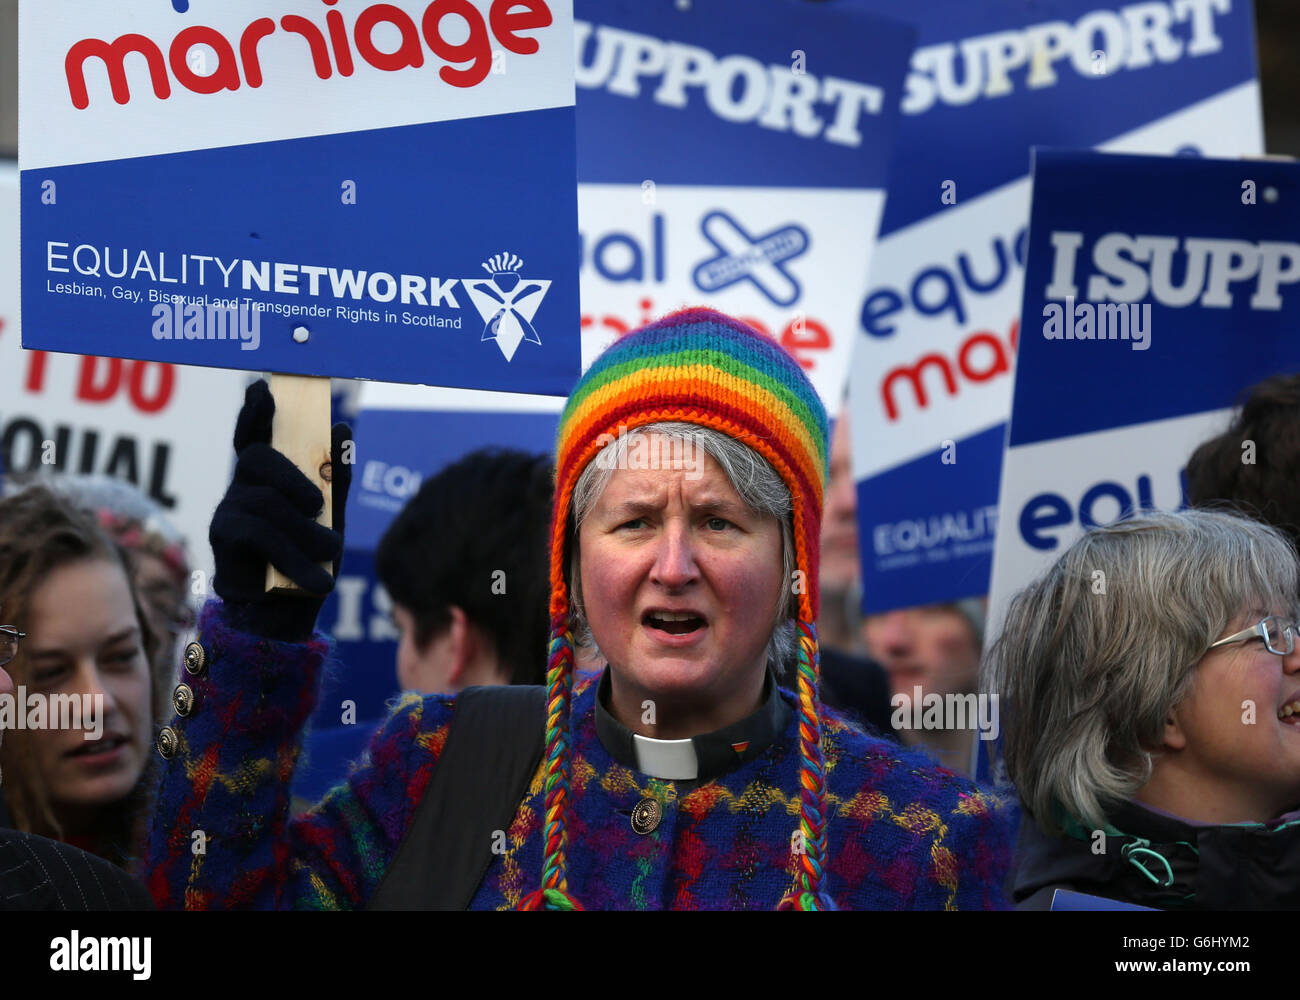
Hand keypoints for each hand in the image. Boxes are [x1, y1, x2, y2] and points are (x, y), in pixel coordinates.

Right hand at [209, 380, 353, 639]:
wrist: (288, 618)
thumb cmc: (310, 562)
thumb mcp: (332, 518)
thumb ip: (335, 477)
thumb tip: (344, 428)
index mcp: (269, 479)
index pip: (255, 435)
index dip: (254, 411)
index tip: (262, 387)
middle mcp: (242, 488)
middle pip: (257, 458)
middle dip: (293, 477)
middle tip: (319, 505)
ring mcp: (227, 511)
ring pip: (264, 502)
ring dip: (305, 531)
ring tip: (330, 556)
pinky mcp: (222, 540)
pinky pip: (258, 533)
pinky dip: (294, 555)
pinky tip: (317, 581)